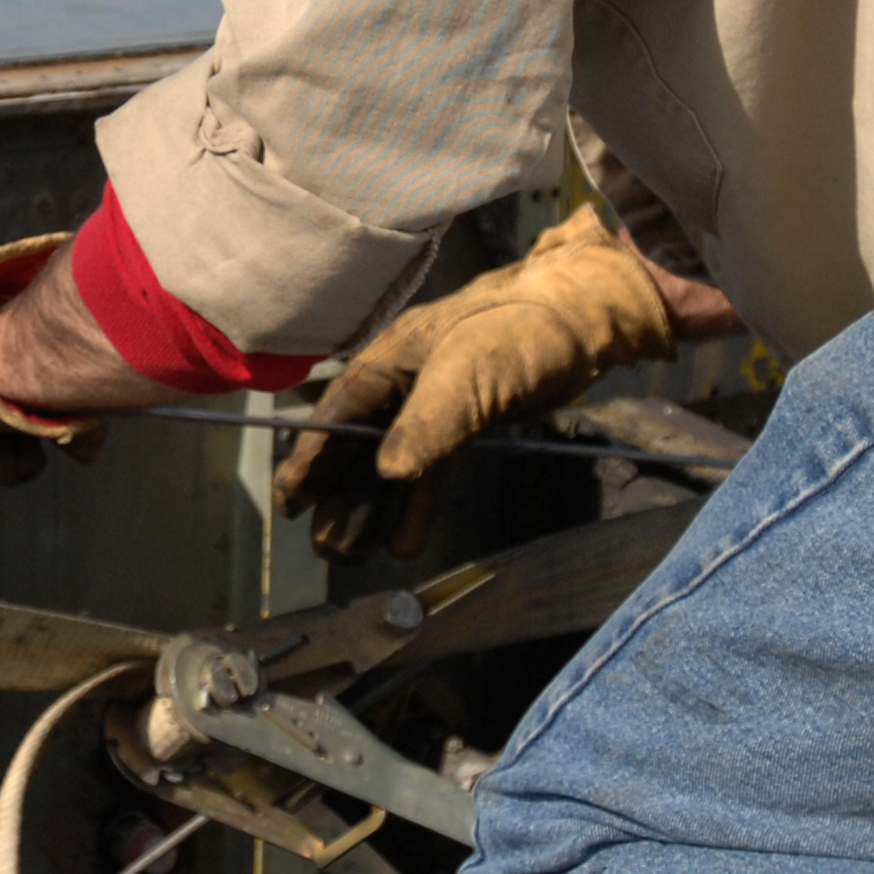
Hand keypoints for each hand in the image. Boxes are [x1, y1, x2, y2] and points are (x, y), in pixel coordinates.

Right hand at [272, 206, 680, 561]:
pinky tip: (405, 541)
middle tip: (326, 550)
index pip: (336, 416)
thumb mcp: (469, 374)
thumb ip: (429, 424)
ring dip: (373, 509)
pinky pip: (431, 467)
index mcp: (389, 361)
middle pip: (357, 447)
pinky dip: (417, 504)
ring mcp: (435, 403)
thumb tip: (390, 474)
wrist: (583, 318)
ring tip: (353, 555)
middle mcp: (403, 384)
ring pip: (391, 463)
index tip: (290, 502)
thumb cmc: (519, 330)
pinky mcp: (468, 420)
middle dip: (338, 498)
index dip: (311, 461)